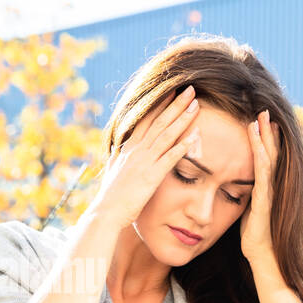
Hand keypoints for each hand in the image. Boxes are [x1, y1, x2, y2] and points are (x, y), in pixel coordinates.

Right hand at [90, 85, 200, 226]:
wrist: (105, 213)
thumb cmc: (112, 196)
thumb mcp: (116, 171)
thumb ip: (122, 158)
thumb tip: (123, 150)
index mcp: (129, 147)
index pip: (146, 119)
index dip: (160, 105)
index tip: (172, 91)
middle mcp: (136, 150)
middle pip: (159, 121)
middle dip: (175, 104)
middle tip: (191, 90)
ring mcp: (144, 162)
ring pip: (166, 135)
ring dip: (182, 119)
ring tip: (196, 105)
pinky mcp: (151, 176)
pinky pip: (170, 158)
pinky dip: (183, 146)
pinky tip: (195, 136)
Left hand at [240, 108, 282, 266]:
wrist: (264, 256)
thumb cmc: (255, 235)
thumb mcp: (249, 208)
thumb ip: (248, 193)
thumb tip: (239, 182)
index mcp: (267, 186)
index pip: (266, 156)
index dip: (263, 138)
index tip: (258, 119)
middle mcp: (273, 186)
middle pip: (272, 151)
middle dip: (267, 130)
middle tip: (263, 109)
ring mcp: (272, 192)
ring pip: (270, 158)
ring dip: (264, 136)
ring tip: (260, 117)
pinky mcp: (267, 199)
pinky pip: (263, 172)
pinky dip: (261, 154)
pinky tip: (257, 140)